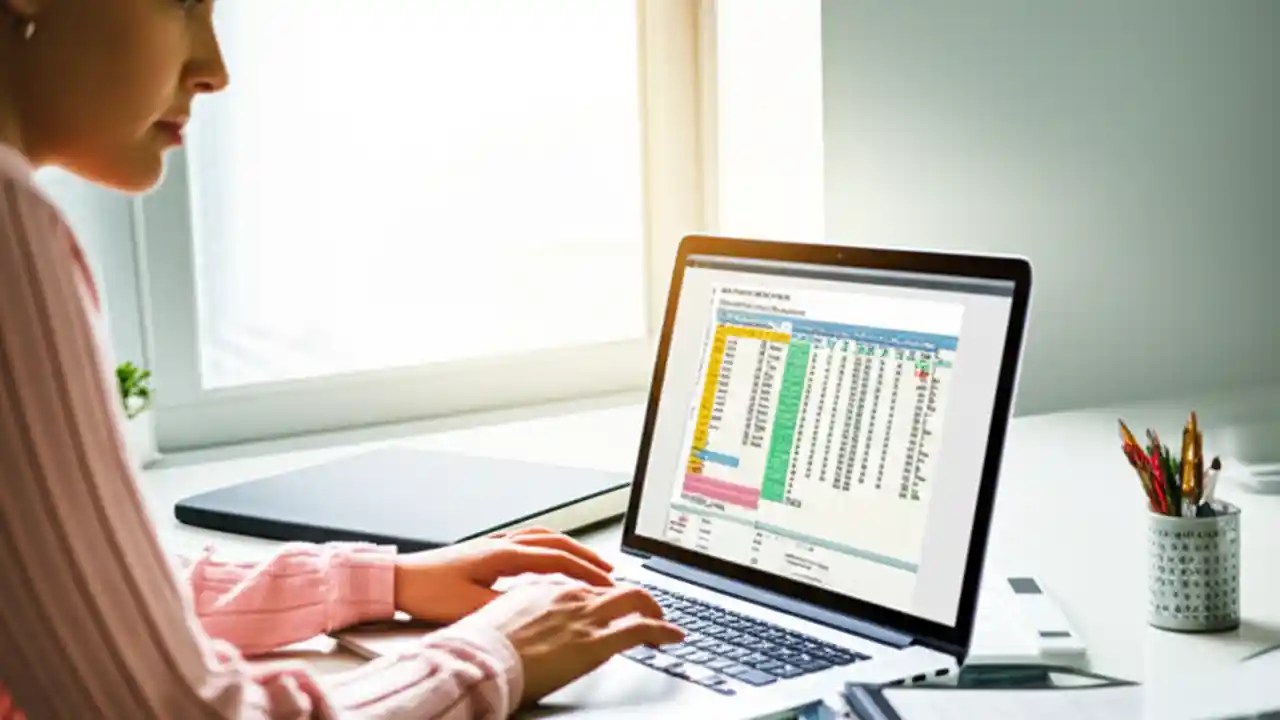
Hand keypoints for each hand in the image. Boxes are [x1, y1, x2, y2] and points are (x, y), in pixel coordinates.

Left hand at [394, 527, 614, 623]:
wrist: (397, 578)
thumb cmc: (427, 591)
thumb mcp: (469, 608)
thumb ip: (506, 609)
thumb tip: (536, 612)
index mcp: (502, 555)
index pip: (555, 560)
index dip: (584, 572)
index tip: (605, 584)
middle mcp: (501, 544)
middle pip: (555, 543)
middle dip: (586, 557)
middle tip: (609, 572)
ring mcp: (494, 544)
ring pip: (543, 538)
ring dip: (569, 549)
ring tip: (588, 562)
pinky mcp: (486, 550)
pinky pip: (528, 541)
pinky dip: (549, 547)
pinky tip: (549, 558)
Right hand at [463, 583, 683, 705]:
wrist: (478, 659)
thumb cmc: (480, 647)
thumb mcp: (497, 621)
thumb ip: (519, 618)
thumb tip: (522, 628)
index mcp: (544, 590)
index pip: (585, 586)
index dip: (601, 595)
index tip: (608, 602)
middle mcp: (569, 595)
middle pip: (615, 586)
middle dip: (637, 596)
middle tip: (648, 607)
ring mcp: (585, 616)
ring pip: (634, 599)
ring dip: (653, 609)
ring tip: (664, 619)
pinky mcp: (597, 642)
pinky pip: (642, 628)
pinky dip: (663, 629)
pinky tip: (673, 635)